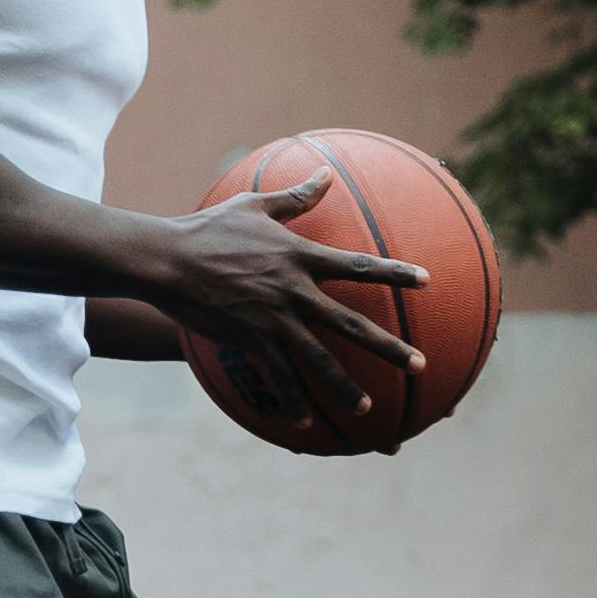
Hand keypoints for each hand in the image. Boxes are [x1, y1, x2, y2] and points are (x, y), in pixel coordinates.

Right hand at [149, 180, 424, 443]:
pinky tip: (304, 424)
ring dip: (345, 386)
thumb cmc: (210, 228)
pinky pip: (277, 375)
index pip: (359, 265)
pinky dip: (292, 400)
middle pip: (352, 323)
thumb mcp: (255, 205)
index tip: (427, 280)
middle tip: (419, 364)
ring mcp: (274, 318)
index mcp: (301, 257)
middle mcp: (295, 291)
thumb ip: (296, 196)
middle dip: (389, 346)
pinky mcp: (251, 339)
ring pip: (319, 359)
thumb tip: (327, 173)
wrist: (169, 260)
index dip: (396, 272)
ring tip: (367, 408)